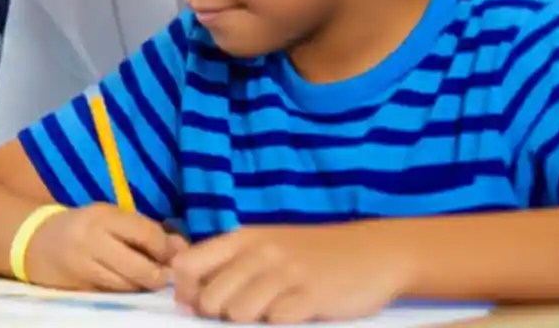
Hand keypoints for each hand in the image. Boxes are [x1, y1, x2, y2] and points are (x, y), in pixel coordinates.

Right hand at [24, 204, 179, 291]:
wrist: (35, 242)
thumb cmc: (82, 226)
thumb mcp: (110, 217)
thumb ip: (143, 230)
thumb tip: (181, 247)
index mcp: (103, 217)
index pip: (147, 235)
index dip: (167, 248)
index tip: (172, 253)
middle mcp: (93, 241)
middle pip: (142, 268)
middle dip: (160, 275)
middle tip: (165, 275)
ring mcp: (85, 268)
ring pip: (129, 286)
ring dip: (143, 285)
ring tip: (147, 278)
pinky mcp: (81, 288)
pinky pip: (114, 294)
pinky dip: (127, 291)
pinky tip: (128, 284)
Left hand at [171, 223, 412, 323]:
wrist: (373, 252)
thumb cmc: (311, 255)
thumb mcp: (264, 247)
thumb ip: (226, 266)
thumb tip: (185, 298)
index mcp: (242, 238)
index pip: (187, 265)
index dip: (186, 292)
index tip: (200, 303)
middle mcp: (260, 252)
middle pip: (210, 299)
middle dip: (220, 315)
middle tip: (244, 312)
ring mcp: (286, 273)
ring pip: (238, 313)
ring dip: (251, 321)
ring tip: (273, 310)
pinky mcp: (312, 296)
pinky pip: (277, 320)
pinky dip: (282, 323)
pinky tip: (297, 312)